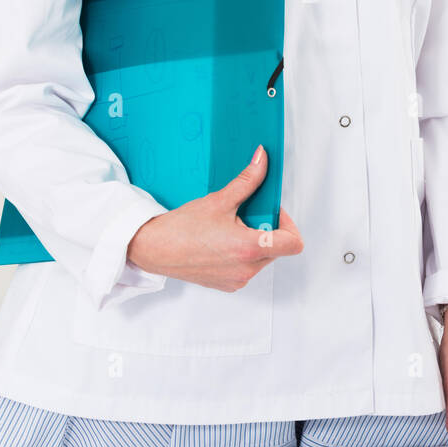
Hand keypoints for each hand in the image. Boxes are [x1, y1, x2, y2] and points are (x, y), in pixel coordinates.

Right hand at [125, 144, 302, 291]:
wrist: (154, 249)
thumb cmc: (182, 228)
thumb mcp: (219, 200)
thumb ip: (248, 181)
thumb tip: (261, 161)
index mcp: (249, 249)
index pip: (293, 243)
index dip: (288, 224)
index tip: (272, 211)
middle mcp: (247, 270)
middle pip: (278, 248)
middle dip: (267, 228)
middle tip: (245, 215)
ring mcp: (238, 280)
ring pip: (263, 258)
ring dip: (255, 241)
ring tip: (229, 228)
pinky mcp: (228, 285)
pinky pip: (248, 268)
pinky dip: (242, 254)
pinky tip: (221, 241)